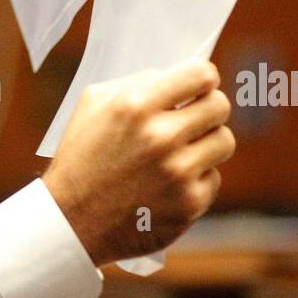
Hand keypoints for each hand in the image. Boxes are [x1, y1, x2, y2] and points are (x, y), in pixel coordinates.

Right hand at [41, 57, 235, 267]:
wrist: (72, 222)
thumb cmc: (81, 157)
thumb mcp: (93, 104)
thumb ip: (136, 83)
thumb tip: (174, 77)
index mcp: (136, 106)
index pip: (200, 74)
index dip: (204, 76)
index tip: (200, 84)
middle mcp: (160, 137)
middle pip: (220, 106)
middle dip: (209, 107)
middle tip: (193, 117)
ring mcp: (178, 173)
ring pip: (224, 141)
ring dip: (207, 143)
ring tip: (183, 150)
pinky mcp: (189, 204)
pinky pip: (214, 178)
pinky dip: (197, 178)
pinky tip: (171, 182)